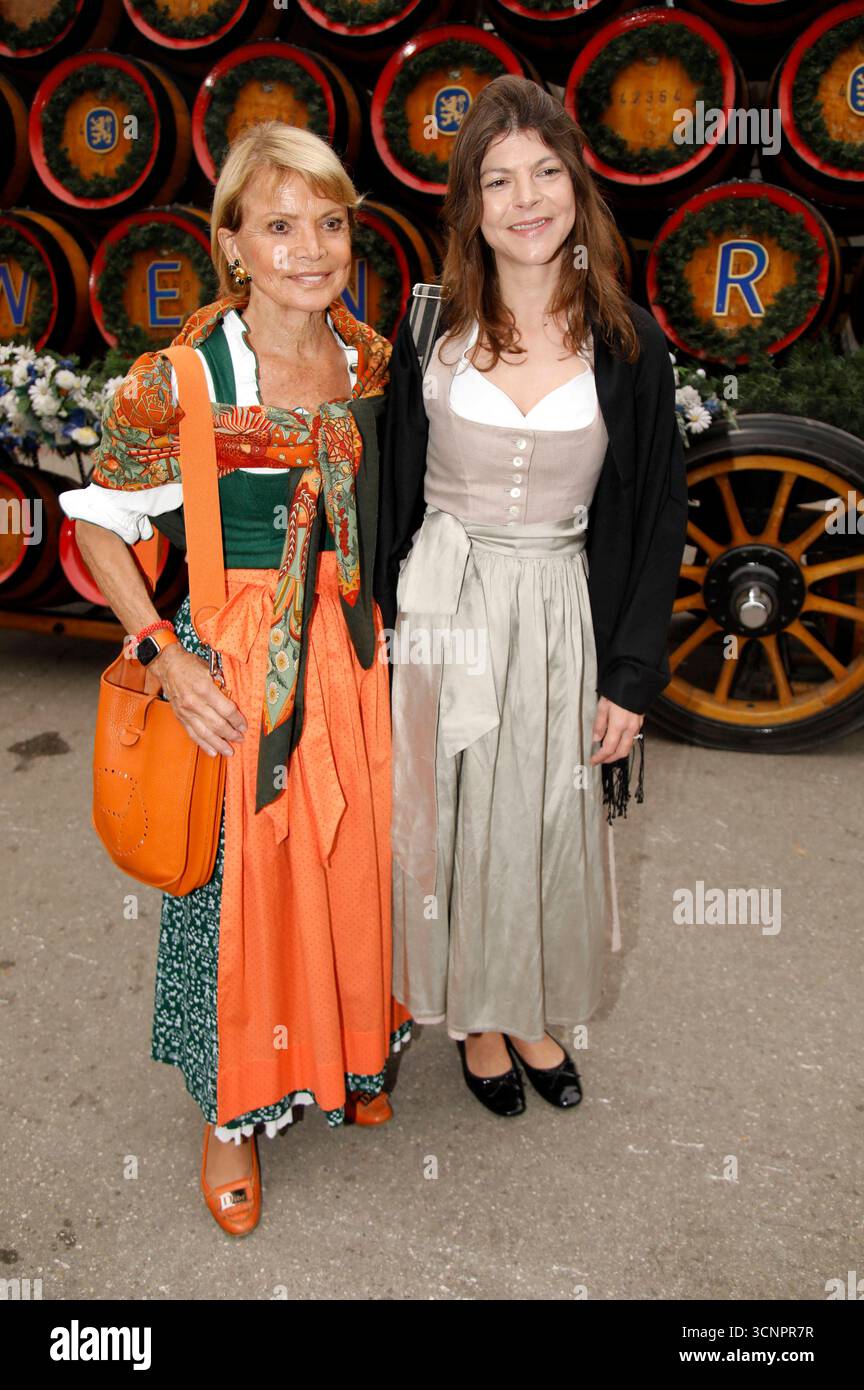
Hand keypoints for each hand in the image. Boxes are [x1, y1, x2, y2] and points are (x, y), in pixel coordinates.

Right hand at [151, 642, 246, 757]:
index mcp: (204, 688)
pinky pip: (193, 734)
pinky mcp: (180, 717)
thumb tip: (235, 700)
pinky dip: (203, 744)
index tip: (244, 725)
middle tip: (240, 739)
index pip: (226, 709)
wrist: (168, 666)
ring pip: (205, 733)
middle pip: (217, 724)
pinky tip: (212, 751)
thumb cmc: (190, 665)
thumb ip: (223, 685)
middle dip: (231, 734)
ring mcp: (186, 712)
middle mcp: (194, 702)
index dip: (237, 720)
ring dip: (219, 744)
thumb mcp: (211, 669)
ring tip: (229, 751)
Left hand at [590, 695, 643, 765]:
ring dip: (618, 753)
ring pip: (628, 747)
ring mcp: (636, 727)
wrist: (635, 682)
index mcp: (618, 725)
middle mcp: (629, 728)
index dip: (600, 757)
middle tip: (600, 760)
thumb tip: (596, 739)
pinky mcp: (640, 723)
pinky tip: (617, 741)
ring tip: (607, 752)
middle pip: (621, 752)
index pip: (609, 748)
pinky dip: (624, 744)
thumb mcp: (603, 706)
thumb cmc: (618, 691)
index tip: (594, 761)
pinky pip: (632, 739)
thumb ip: (599, 724)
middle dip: (610, 759)